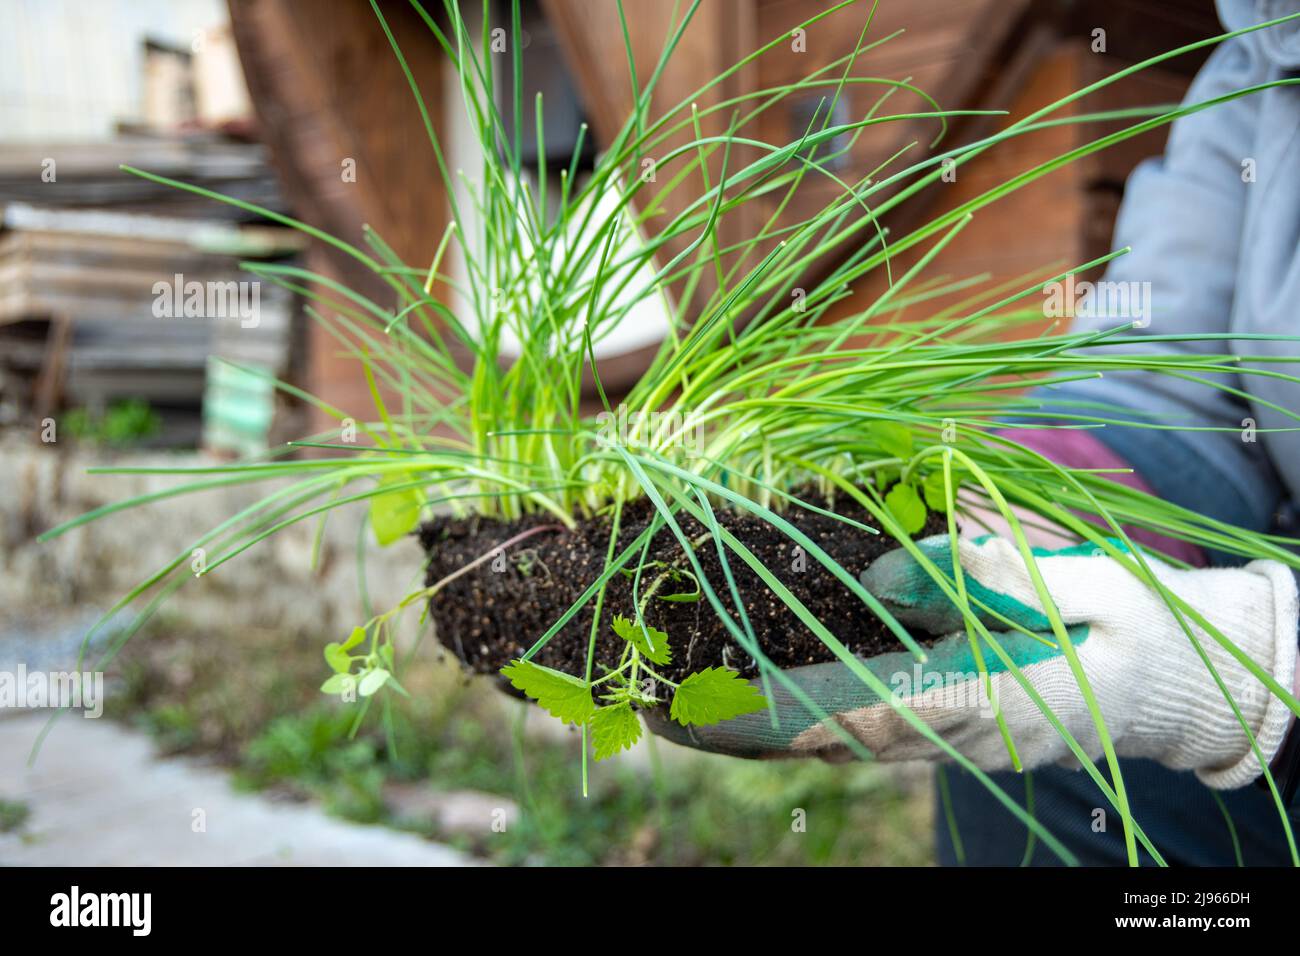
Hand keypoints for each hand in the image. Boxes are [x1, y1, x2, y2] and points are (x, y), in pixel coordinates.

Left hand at [643, 535, 1297, 788]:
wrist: (1172, 689)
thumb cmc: (1139, 632)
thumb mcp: (1090, 587)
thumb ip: (995, 577)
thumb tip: (890, 571)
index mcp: (989, 698)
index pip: (868, 710)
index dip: (782, 709)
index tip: (708, 707)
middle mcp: (951, 728)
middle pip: (826, 736)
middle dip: (739, 728)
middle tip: (648, 710)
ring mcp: (943, 732)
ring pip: (831, 738)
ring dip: (753, 728)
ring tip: (668, 709)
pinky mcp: (939, 719)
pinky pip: (852, 728)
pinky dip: (792, 721)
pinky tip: (744, 705)